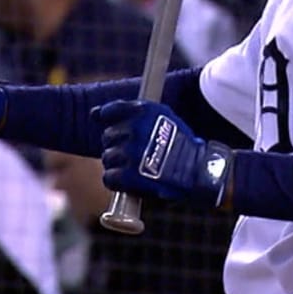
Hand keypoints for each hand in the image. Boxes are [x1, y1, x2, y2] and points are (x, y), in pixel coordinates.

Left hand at [94, 100, 233, 207]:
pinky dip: (118, 182)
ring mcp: (131, 152)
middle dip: (119, 146)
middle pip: (107, 137)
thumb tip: (93, 114)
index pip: (111, 111)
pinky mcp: (128, 175)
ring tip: (139, 168)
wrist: (198, 172)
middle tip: (138, 154)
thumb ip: (131, 115)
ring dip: (119, 165)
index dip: (109, 121)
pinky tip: (133, 181)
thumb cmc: (180, 147)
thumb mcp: (162, 118)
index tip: (115, 130)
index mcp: (143, 111)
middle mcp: (135, 129)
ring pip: (108, 158)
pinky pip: (109, 178)